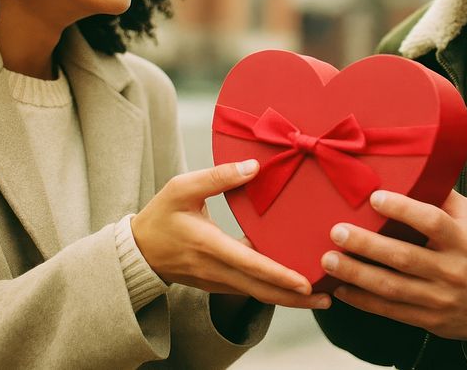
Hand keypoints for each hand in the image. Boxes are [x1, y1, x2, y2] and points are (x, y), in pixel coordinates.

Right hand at [132, 159, 329, 309]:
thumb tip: (254, 167)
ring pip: (258, 294)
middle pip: (261, 290)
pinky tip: (293, 289)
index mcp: (208, 246)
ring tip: (321, 297)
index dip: (278, 274)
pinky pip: (250, 290)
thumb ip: (218, 177)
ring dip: (288, 299)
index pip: (249, 264)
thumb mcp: (181, 188)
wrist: (138, 250)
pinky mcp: (218, 284)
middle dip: (296, 298)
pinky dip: (273, 292)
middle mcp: (216, 270)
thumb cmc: (160, 215)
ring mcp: (217, 281)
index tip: (304, 282)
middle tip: (328, 299)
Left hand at [320, 190, 466, 345]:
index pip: (432, 222)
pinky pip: (389, 311)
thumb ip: (444, 197)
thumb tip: (414, 167)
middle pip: (404, 257)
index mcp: (462, 240)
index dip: (403, 209)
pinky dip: (362, 300)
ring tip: (329, 259)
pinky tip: (339, 289)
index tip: (374, 197)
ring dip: (356, 274)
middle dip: (367, 244)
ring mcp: (438, 298)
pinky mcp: (427, 320)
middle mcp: (451, 270)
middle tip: (337, 231)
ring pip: (391, 287)